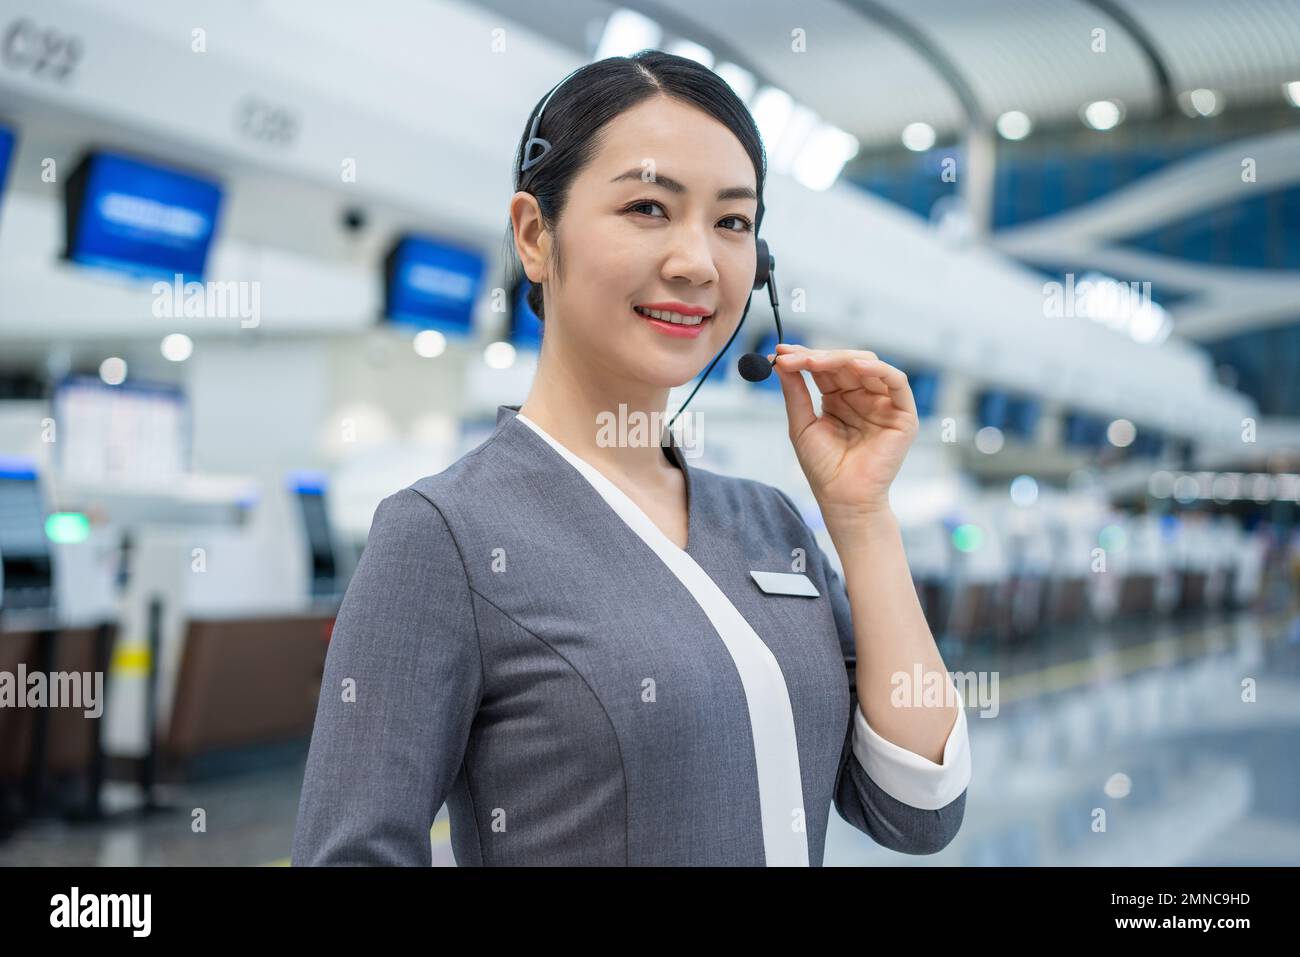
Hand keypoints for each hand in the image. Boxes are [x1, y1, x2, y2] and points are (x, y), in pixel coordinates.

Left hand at [770, 343, 918, 518]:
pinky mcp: (903, 414)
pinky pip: (896, 382)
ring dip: (840, 358)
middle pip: (844, 362)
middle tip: (792, 357)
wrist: (843, 500)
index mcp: (839, 399)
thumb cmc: (824, 469)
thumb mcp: (802, 425)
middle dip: (817, 356)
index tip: (780, 353)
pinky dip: (878, 369)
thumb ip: (795, 393)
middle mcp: (862, 397)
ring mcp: (883, 403)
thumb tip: (782, 362)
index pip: (824, 369)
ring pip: (868, 365)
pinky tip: (854, 366)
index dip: (804, 357)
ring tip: (814, 361)